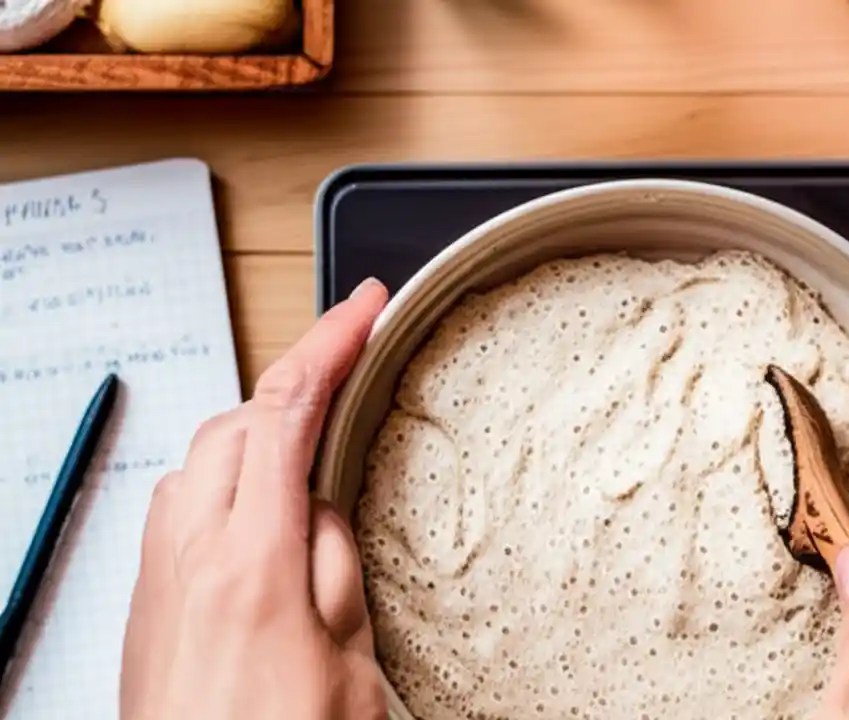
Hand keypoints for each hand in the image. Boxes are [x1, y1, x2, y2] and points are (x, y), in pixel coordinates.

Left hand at [120, 279, 389, 719]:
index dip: (332, 344)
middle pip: (238, 417)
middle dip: (298, 378)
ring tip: (312, 432)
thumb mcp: (348, 668)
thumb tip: (322, 503)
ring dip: (259, 424)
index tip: (369, 307)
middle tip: (353, 367)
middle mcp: (191, 550)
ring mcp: (159, 570)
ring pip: (204, 454)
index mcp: (253, 561)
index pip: (290, 412)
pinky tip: (259, 498)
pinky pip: (183, 498)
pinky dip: (227, 470)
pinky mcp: (146, 595)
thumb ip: (336, 568)